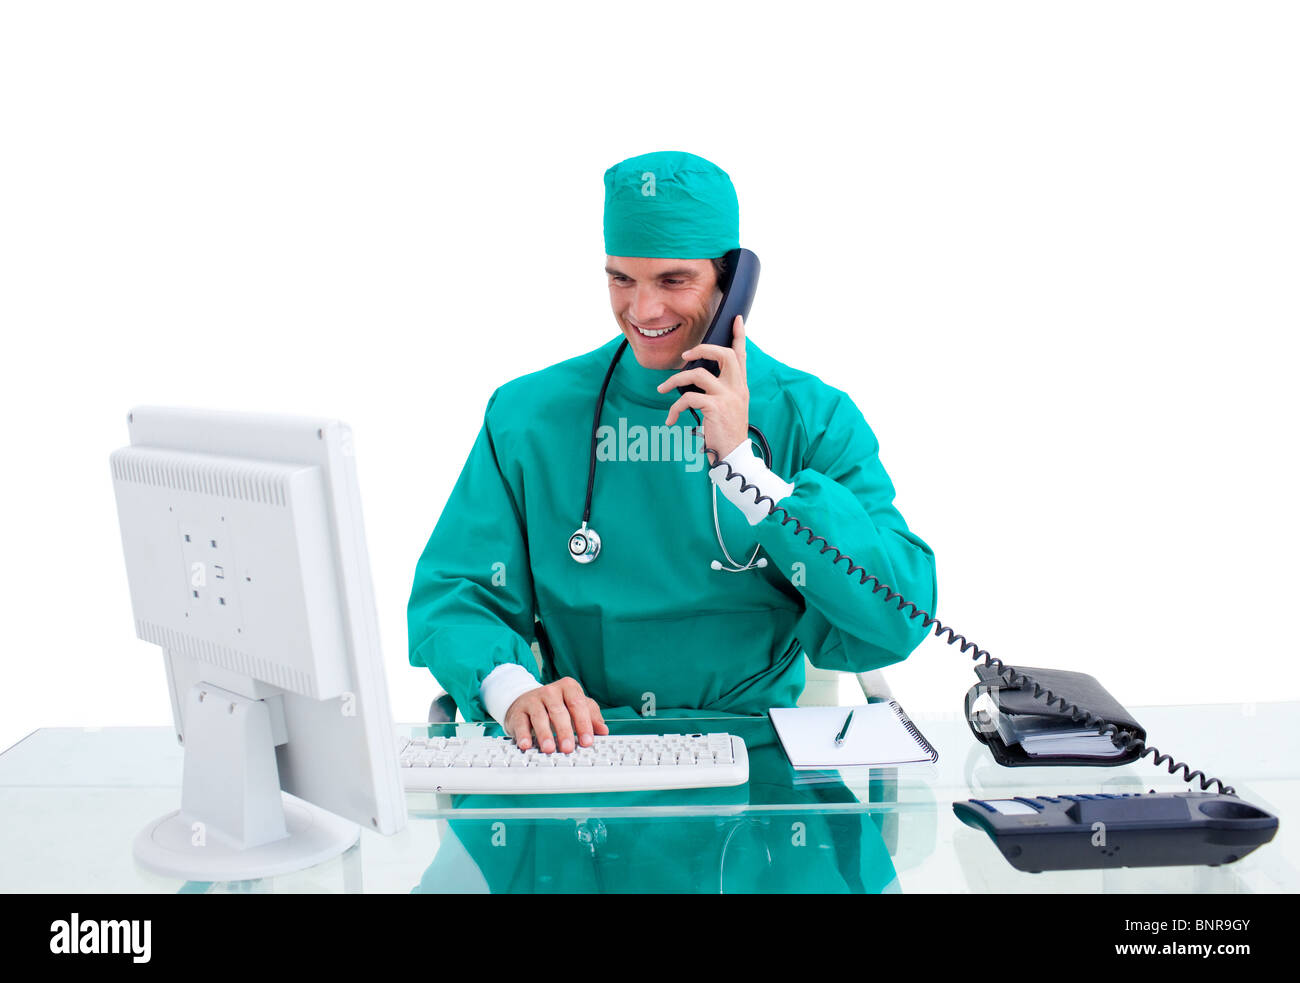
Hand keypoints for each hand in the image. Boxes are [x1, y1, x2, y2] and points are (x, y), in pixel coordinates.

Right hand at [504, 676, 608, 752]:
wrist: (526, 700)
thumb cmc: (556, 705)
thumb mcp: (575, 707)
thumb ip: (591, 717)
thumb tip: (603, 731)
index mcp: (568, 688)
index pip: (578, 704)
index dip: (583, 724)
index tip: (587, 741)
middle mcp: (550, 691)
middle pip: (559, 711)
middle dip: (564, 731)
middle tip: (568, 748)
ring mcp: (533, 700)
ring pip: (539, 717)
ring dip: (544, 734)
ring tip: (549, 748)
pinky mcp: (518, 711)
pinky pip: (521, 723)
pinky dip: (523, 735)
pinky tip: (526, 745)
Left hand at [657, 314, 748, 463]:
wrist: (733, 457)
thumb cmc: (726, 434)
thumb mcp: (729, 408)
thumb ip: (720, 391)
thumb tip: (697, 378)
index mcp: (741, 386)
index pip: (742, 356)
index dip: (739, 336)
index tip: (736, 320)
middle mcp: (738, 388)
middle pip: (724, 354)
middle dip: (702, 350)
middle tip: (685, 357)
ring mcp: (728, 397)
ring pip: (698, 375)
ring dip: (675, 381)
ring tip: (663, 389)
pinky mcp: (716, 408)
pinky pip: (688, 399)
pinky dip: (675, 408)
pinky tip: (670, 420)